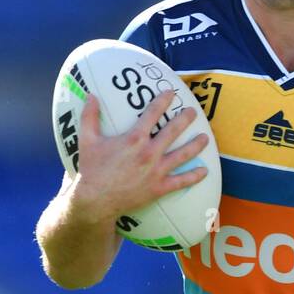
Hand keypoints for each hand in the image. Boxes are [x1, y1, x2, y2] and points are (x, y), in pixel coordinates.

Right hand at [70, 89, 208, 222]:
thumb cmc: (92, 169)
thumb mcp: (87, 140)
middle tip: (193, 112)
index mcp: (134, 138)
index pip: (153, 113)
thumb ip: (90, 116)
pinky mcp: (159, 188)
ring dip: (196, 145)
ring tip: (206, 138)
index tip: (171, 93)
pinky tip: (205, 171)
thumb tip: (91, 95)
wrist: (96, 200)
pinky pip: (181, 181)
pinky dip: (194, 176)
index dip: (163, 100)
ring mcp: (157, 171)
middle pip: (173, 131)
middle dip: (185, 119)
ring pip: (183, 154)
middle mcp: (149, 152)